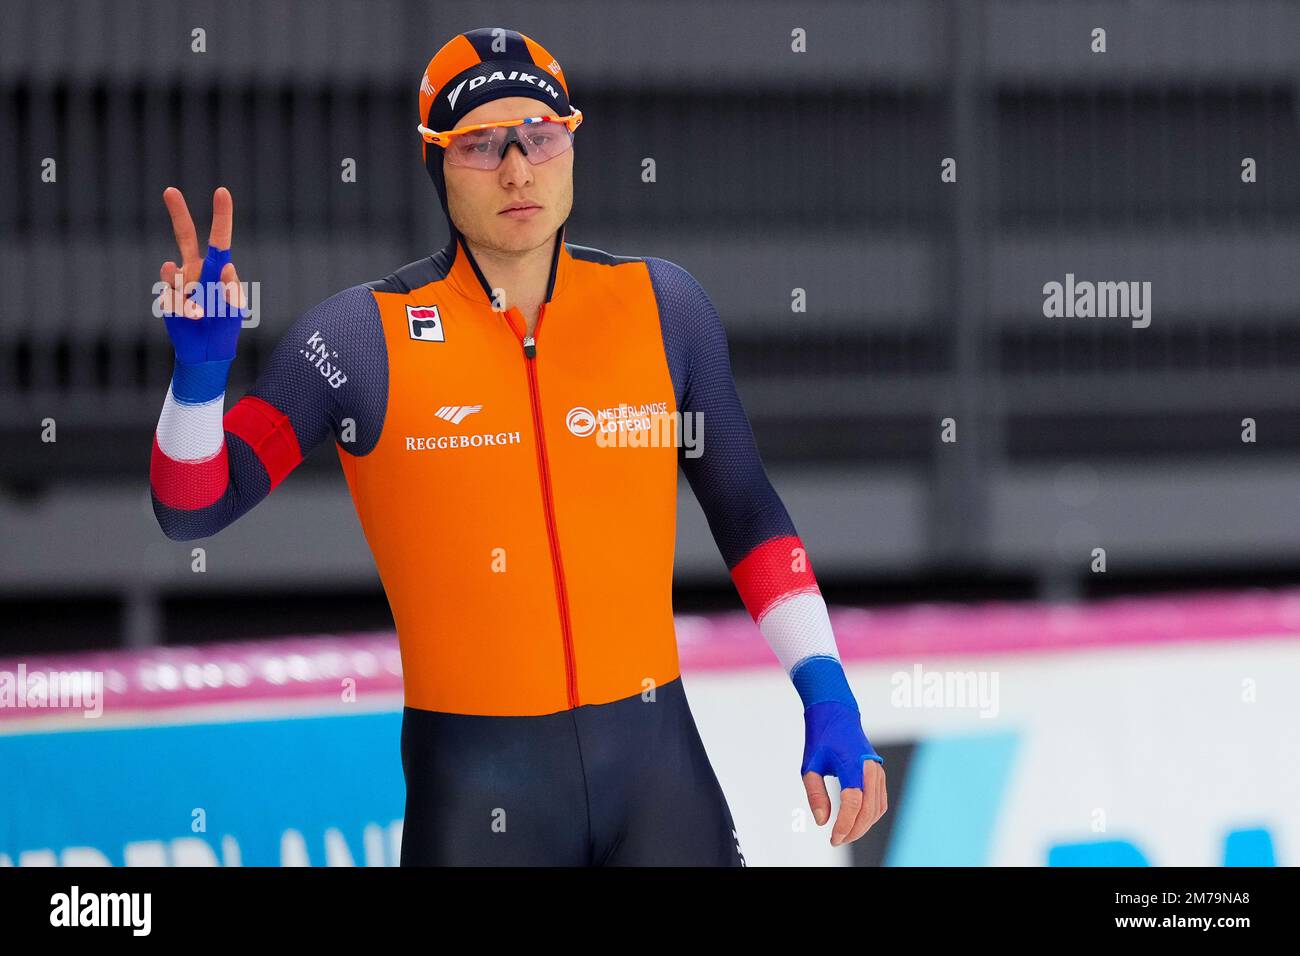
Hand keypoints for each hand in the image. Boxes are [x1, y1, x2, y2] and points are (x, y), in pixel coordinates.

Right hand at [158, 186, 246, 362]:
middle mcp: (196, 269)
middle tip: (169, 190)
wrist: (206, 351)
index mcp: (215, 268)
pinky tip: (191, 318)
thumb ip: (232, 289)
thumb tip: (227, 265)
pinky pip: (169, 296)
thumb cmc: (225, 327)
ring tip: (199, 315)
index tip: (222, 192)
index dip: (221, 216)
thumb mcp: (234, 310)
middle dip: (177, 213)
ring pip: (172, 273)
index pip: (219, 239)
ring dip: (186, 296)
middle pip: (184, 235)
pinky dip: (181, 308)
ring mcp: (180, 281)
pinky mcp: (168, 295)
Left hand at [800, 700, 887, 845]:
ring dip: (863, 825)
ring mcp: (877, 770)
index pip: (853, 802)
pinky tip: (856, 822)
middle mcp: (869, 768)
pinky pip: (880, 801)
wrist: (837, 713)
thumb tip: (822, 821)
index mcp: (852, 764)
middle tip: (837, 840)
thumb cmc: (821, 739)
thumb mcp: (809, 765)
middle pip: (868, 809)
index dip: (844, 824)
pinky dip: (870, 815)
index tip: (833, 838)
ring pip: (877, 808)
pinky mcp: (879, 773)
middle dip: (854, 830)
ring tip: (844, 833)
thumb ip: (815, 794)